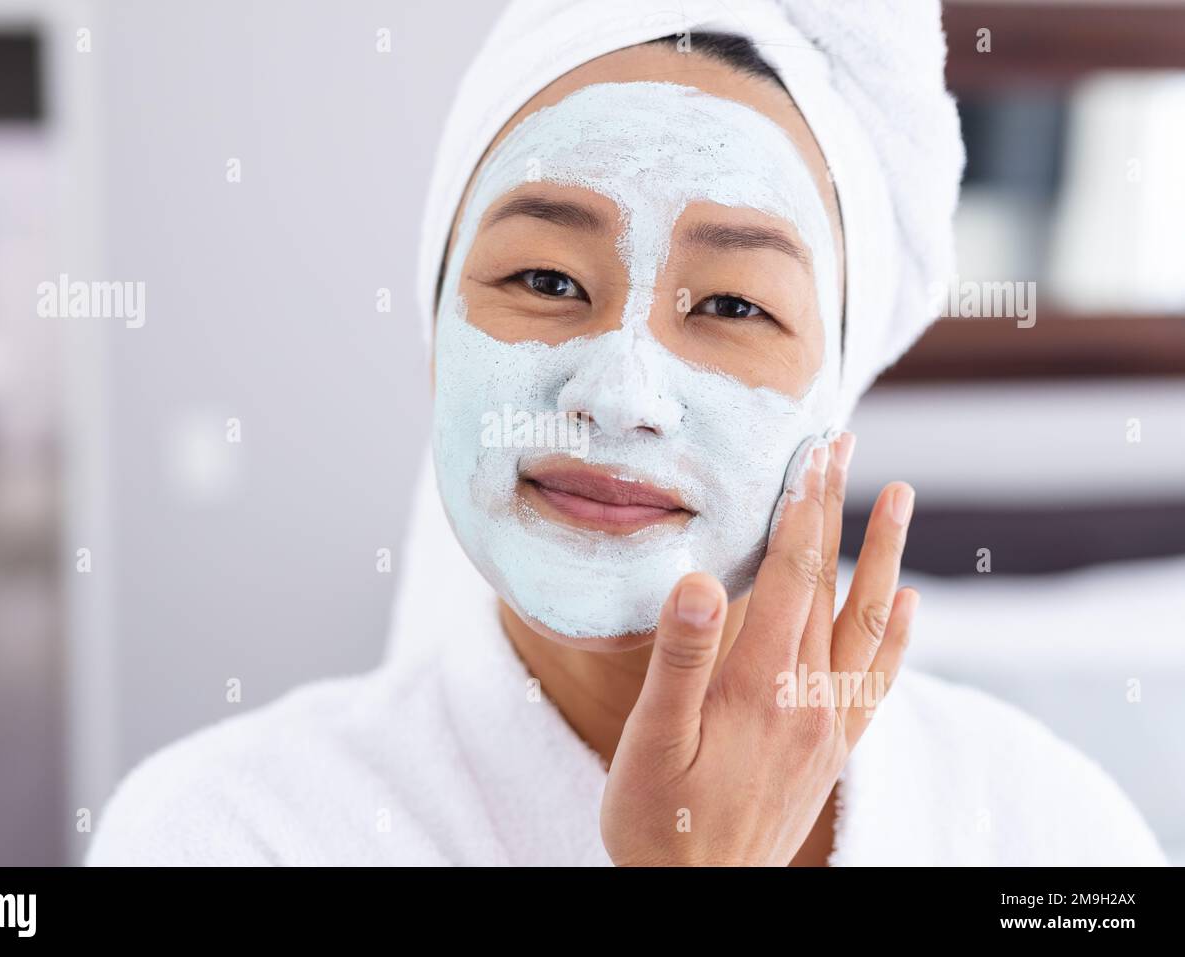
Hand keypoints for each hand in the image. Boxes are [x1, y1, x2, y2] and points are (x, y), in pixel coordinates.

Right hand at [600, 432, 918, 865]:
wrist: (698, 897)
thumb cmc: (659, 821)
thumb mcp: (649, 741)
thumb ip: (678, 658)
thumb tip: (699, 580)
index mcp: (760, 684)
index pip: (791, 574)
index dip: (802, 506)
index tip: (811, 449)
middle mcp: (806, 696)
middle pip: (829, 583)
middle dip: (835, 507)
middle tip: (843, 444)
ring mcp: (825, 723)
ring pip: (865, 622)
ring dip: (883, 556)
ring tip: (901, 498)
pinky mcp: (829, 747)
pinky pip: (875, 680)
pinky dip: (895, 636)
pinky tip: (907, 604)